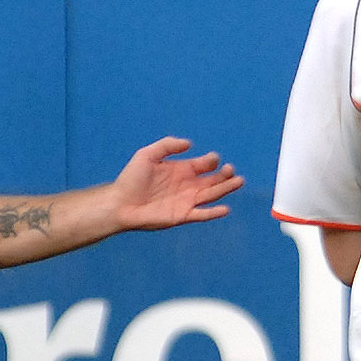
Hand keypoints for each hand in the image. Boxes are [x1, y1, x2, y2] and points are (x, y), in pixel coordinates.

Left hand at [109, 137, 242, 230]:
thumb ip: (167, 145)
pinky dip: (214, 213)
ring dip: (226, 189)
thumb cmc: (131, 178)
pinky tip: (225, 208)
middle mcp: (187, 185)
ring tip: (239, 182)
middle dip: (225, 174)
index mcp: (180, 170)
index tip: (213, 159)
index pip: (203, 164)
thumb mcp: (147, 154)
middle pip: (213, 180)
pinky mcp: (182, 215)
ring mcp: (186, 201)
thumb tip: (190, 144)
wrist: (121, 203)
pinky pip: (202, 214)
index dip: (211, 161)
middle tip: (233, 170)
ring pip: (212, 195)